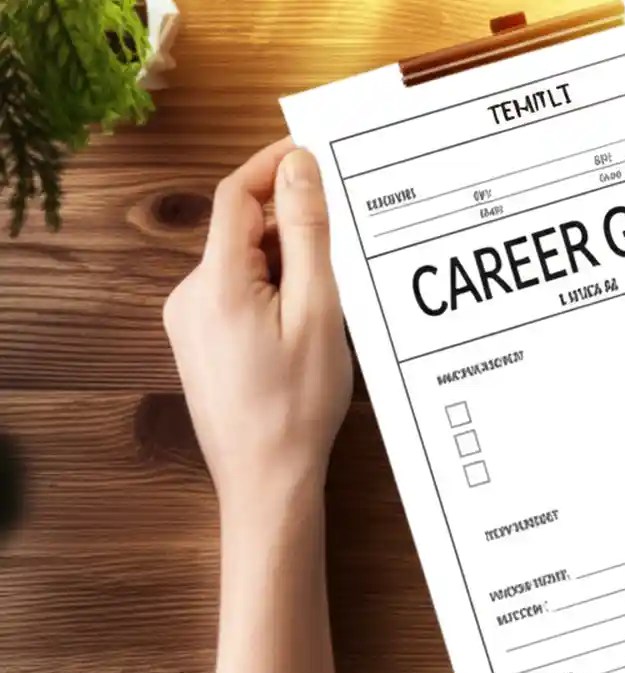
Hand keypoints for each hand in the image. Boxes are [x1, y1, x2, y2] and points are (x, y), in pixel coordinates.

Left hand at [164, 139, 352, 515]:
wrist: (266, 479)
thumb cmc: (297, 405)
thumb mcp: (318, 311)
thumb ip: (308, 234)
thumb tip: (300, 167)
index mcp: (216, 284)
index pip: (237, 195)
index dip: (274, 164)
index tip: (315, 150)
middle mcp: (190, 295)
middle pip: (243, 229)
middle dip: (293, 230)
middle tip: (343, 256)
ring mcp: (190, 320)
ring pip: (245, 263)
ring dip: (287, 266)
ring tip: (326, 310)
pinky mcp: (199, 340)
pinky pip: (239, 292)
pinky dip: (275, 292)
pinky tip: (305, 328)